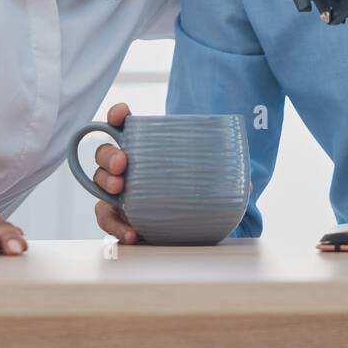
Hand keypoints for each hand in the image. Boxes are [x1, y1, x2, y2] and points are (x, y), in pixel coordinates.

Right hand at [90, 103, 252, 244]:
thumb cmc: (193, 192)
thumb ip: (228, 178)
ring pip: (100, 181)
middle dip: (109, 154)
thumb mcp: (211, 180)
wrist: (187, 225)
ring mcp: (119, 191)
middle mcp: (127, 166)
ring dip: (105, 182)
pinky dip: (115, 225)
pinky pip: (106, 218)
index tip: (122, 115)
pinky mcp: (118, 216)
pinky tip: (132, 233)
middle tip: (123, 163)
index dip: (118, 115)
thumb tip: (247, 183)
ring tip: (119, 190)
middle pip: (106, 152)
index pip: (124, 124)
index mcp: (146, 147)